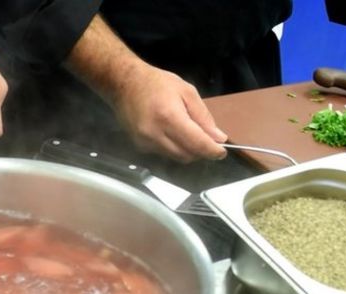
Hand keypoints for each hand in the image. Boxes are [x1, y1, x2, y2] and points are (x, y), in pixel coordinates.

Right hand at [66, 15, 226, 162]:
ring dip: (188, 151)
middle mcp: (155, 133)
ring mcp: (145, 142)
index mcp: (169, 117)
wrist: (124, 84)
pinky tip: (173, 133)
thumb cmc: (156, 83)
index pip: (196, 143)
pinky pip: (164, 153)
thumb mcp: (186, 91)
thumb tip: (217, 137)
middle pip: (186, 155)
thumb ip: (203, 116)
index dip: (212, 151)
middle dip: (201, 151)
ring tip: (190, 134)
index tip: (222, 152)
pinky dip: (174, 148)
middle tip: (208, 140)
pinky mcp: (139, 146)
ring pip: (175, 157)